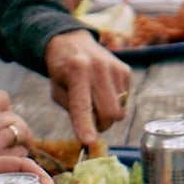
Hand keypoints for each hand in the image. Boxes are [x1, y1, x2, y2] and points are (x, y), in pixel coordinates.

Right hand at [0, 91, 31, 176]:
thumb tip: (1, 115)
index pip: (2, 98)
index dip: (5, 108)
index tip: (3, 117)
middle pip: (15, 118)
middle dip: (15, 128)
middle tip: (10, 139)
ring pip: (22, 135)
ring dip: (20, 143)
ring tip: (10, 150)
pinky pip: (21, 154)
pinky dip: (18, 158)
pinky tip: (6, 163)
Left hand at [44, 30, 130, 144]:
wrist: (73, 42)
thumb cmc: (62, 72)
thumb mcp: (58, 92)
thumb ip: (74, 112)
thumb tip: (92, 135)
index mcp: (76, 70)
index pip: (82, 104)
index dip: (85, 125)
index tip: (89, 141)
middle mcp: (99, 67)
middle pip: (109, 113)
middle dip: (101, 124)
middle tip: (90, 121)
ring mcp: (115, 68)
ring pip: (120, 111)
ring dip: (108, 114)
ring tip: (95, 101)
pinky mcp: (126, 71)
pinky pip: (125, 101)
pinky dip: (115, 103)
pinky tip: (104, 91)